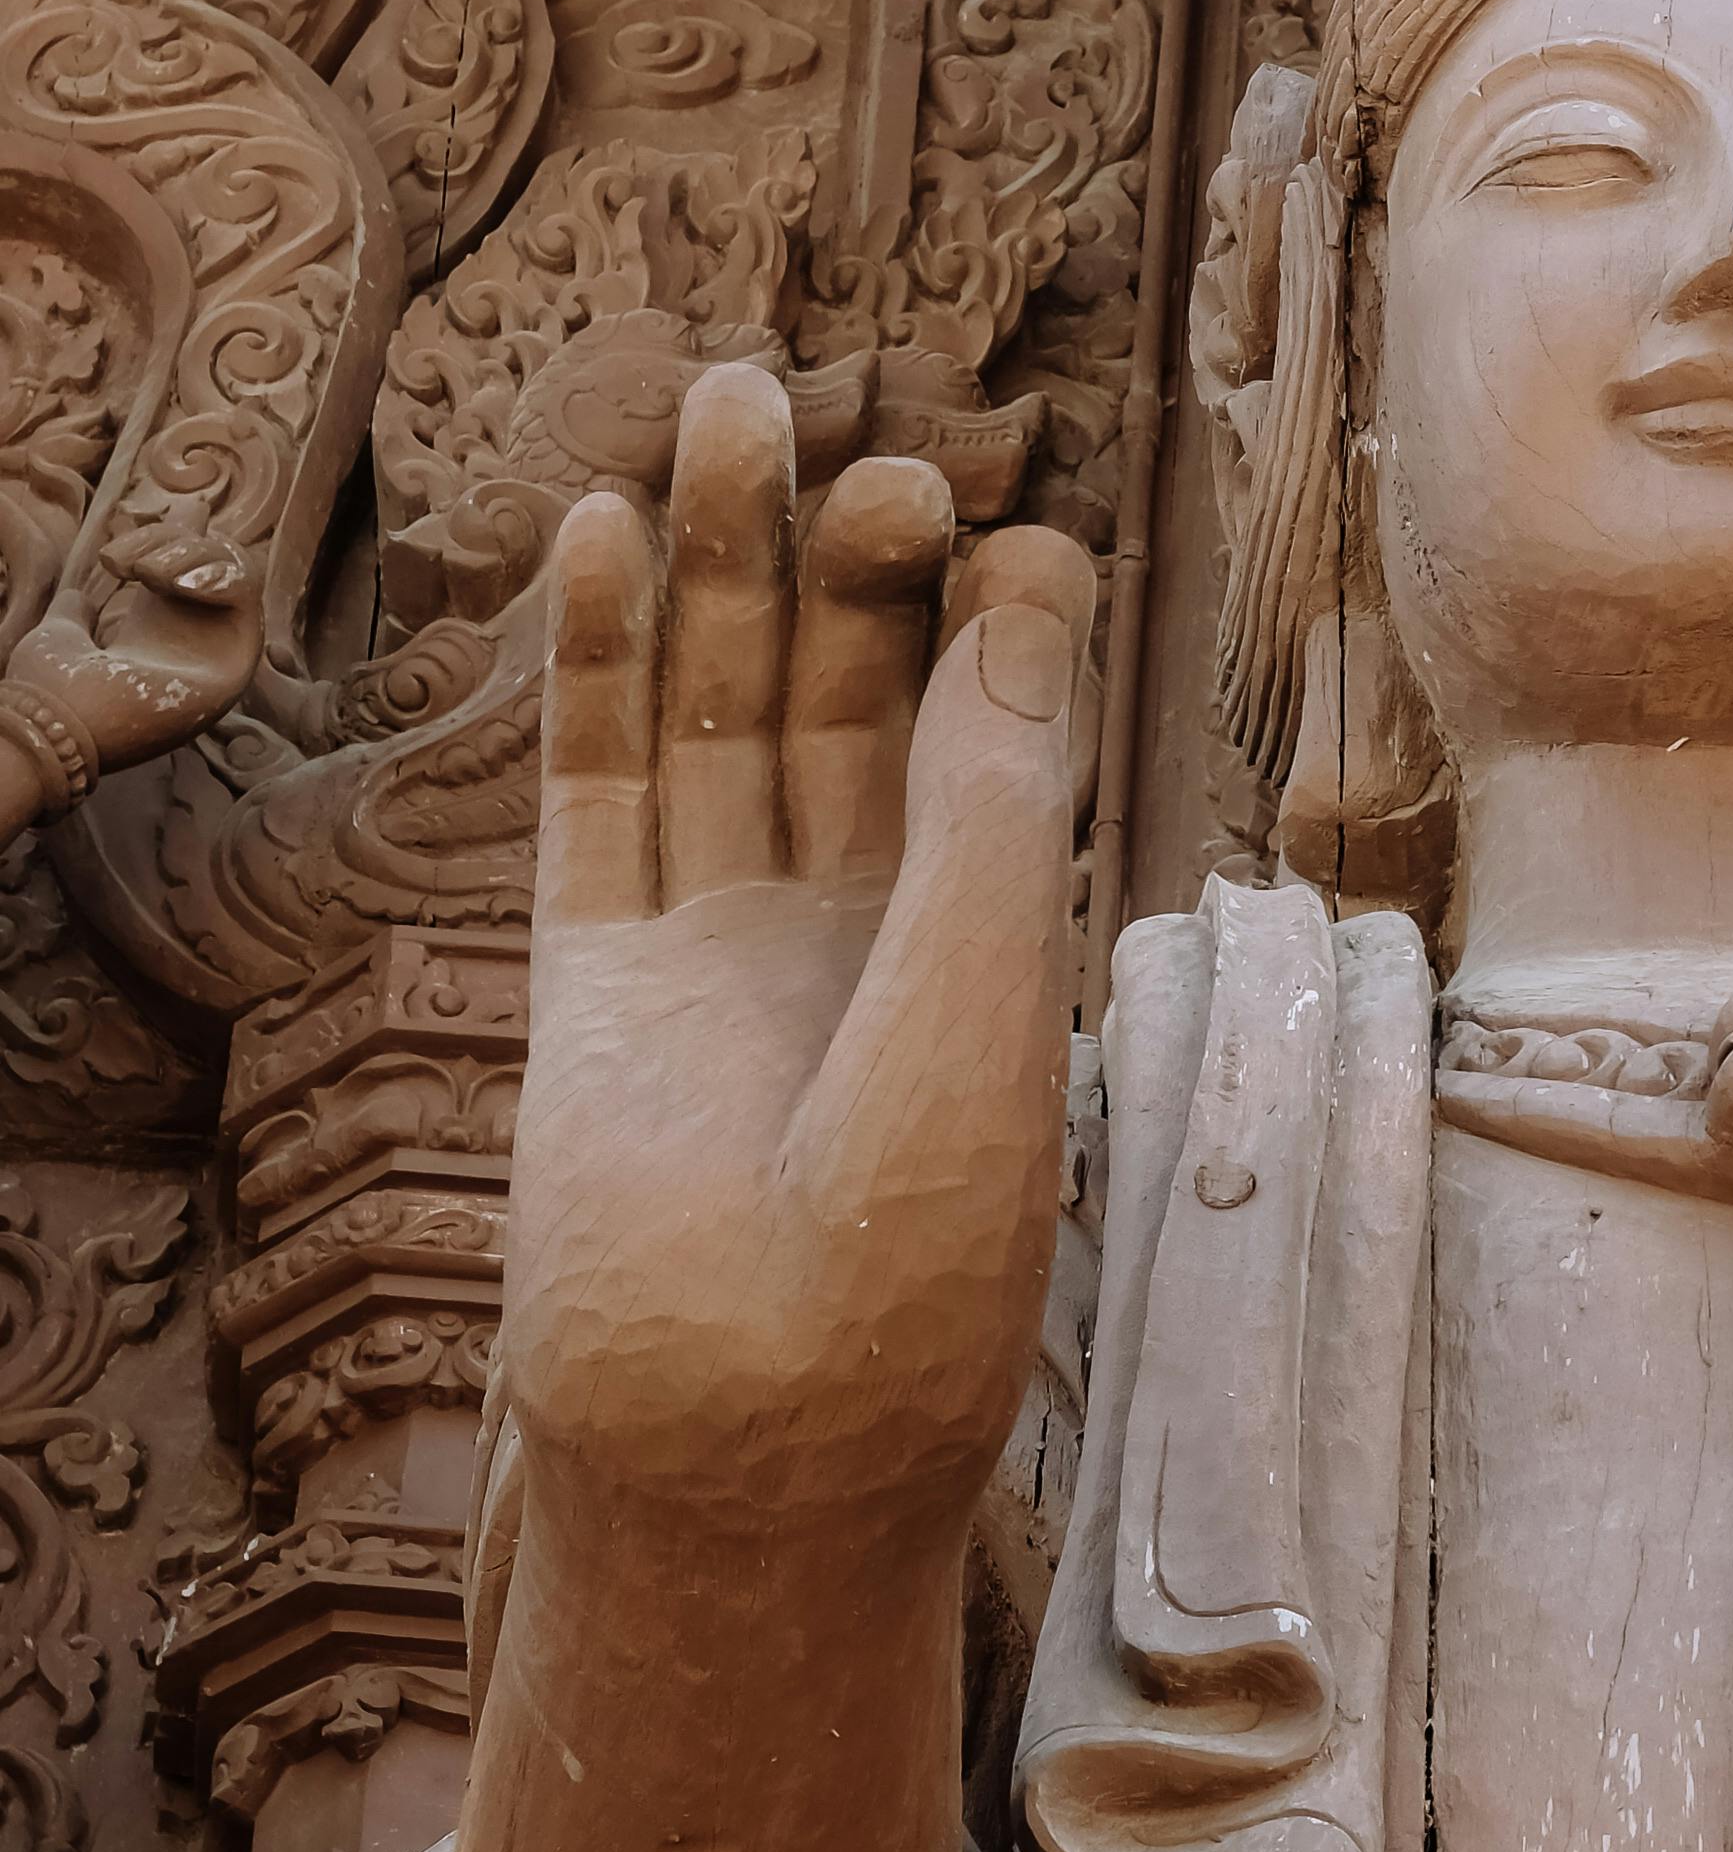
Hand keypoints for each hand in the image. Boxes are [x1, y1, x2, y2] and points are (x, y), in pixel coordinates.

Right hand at [508, 354, 1088, 1556]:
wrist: (741, 1449)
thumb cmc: (899, 1270)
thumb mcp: (975, 1012)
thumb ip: (988, 811)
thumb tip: (1020, 603)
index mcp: (986, 948)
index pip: (992, 734)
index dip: (998, 621)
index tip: (1013, 522)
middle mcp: (856, 930)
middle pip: (854, 693)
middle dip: (860, 561)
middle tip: (879, 450)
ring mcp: (720, 943)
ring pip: (721, 710)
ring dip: (725, 560)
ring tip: (733, 401)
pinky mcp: (597, 975)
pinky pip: (594, 788)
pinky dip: (592, 660)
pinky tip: (599, 531)